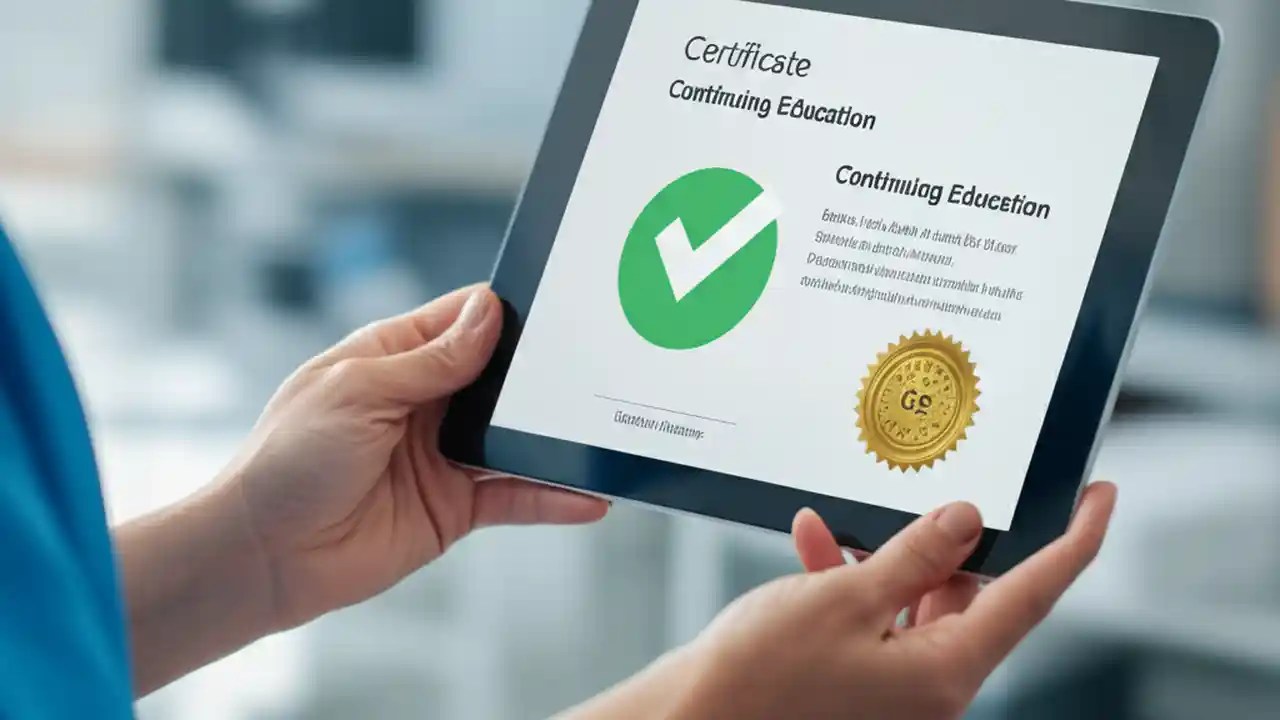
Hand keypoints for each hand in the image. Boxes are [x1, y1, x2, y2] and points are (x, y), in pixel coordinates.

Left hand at [223, 285, 607, 629]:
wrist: (262, 556)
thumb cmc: (287, 461)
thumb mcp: (358, 392)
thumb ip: (431, 360)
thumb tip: (489, 315)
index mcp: (394, 356)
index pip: (464, 319)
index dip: (507, 312)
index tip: (557, 309)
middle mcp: (425, 401)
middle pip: (501, 375)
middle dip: (543, 373)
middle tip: (594, 367)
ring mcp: (443, 455)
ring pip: (515, 437)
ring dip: (554, 436)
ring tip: (603, 428)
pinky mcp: (454, 507)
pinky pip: (515, 496)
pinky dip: (552, 496)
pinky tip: (589, 497)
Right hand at [566, 483, 1114, 719]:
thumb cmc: (760, 676)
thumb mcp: (844, 599)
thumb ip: (914, 555)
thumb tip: (967, 520)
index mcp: (945, 672)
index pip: (1033, 596)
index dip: (1074, 542)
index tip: (1099, 495)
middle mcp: (929, 684)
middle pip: (971, 593)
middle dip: (955, 537)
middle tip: (955, 483)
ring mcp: (891, 685)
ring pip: (914, 599)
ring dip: (887, 553)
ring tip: (856, 515)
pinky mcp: (855, 676)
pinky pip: (871, 616)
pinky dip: (850, 577)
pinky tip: (815, 539)